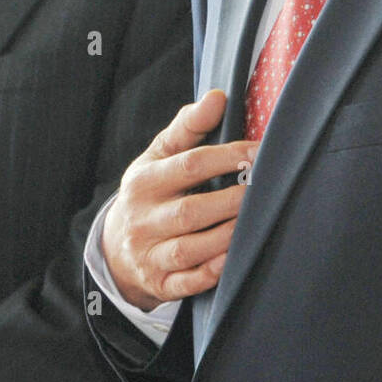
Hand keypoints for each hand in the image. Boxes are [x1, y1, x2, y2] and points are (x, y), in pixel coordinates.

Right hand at [102, 89, 256, 311]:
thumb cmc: (150, 191)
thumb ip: (188, 126)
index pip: (190, 164)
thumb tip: (218, 97)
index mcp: (144, 181)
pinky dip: (211, 273)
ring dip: (227, 236)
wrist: (116, 246)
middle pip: (191, 211)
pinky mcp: (158, 283)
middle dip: (233, 200)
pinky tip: (234, 258)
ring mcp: (148, 254)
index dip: (229, 156)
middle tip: (266, 190)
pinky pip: (186, 283)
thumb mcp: (159, 155)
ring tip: (257, 221)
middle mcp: (142, 219)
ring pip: (190, 249)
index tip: (260, 152)